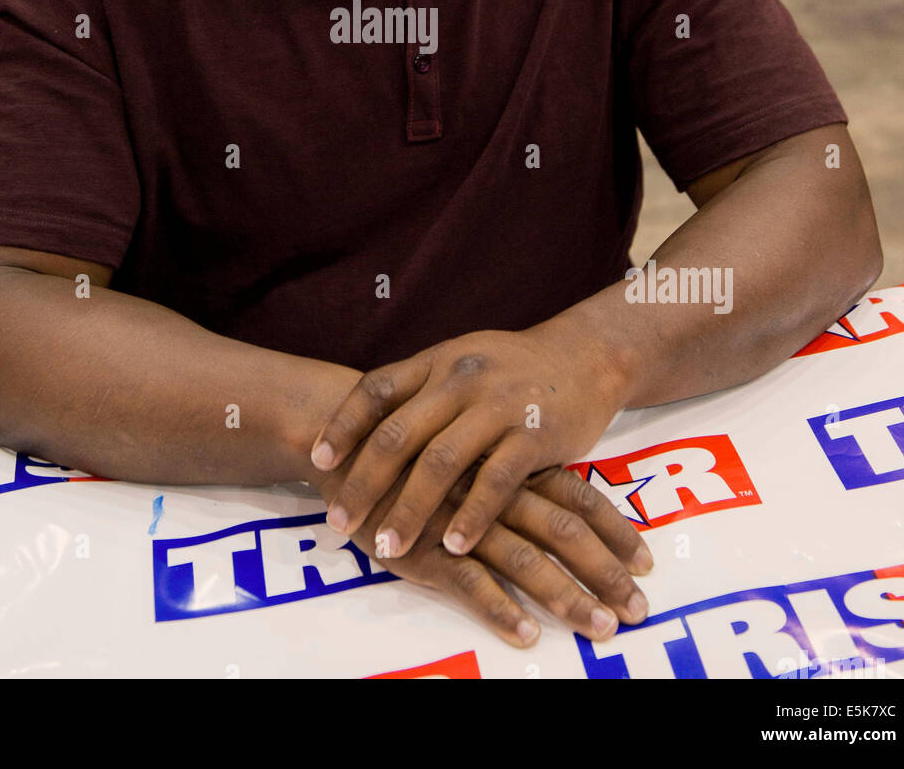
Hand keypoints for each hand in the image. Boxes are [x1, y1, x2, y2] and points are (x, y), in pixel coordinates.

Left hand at [310, 328, 625, 559]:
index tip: (316, 462)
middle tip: (338, 522)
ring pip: (441, 462)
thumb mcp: (462, 362)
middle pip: (399, 433)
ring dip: (410, 509)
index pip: (376, 390)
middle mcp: (461, 378)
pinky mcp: (536, 434)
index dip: (343, 426)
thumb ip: (420, 390)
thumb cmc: (513, 369)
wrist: (587, 356)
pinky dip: (472, 516)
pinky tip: (453, 546)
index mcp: (437, 361)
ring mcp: (499, 405)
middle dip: (364, 482)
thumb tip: (361, 430)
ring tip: (386, 547)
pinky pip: (497, 482)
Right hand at [314, 454, 651, 645]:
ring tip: (600, 628)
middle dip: (605, 572)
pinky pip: (469, 584)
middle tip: (638, 609)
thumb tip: (558, 490)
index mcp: (507, 461)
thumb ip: (507, 462)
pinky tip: (526, 635)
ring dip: (567, 597)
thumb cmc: (412, 443)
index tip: (647, 563)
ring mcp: (460, 519)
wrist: (345, 438)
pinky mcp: (425, 548)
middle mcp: (493, 489)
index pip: (577, 494)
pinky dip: (500, 609)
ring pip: (525, 560)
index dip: (614, 530)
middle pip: (563, 530)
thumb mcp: (468, 442)